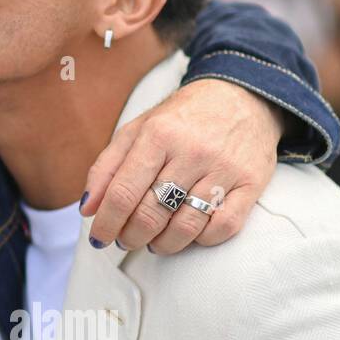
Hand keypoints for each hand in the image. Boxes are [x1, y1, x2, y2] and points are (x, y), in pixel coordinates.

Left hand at [81, 79, 282, 254]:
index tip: (99, 238)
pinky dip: (201, 240)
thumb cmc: (181, 118)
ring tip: (152, 241)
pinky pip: (223, 227)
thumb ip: (107, 167)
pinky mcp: (251, 183)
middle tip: (125, 240)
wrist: (241, 95)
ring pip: (186, 226)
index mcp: (158, 135)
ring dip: (162, 244)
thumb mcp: (137, 130)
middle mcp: (192, 152)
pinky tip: (188, 234)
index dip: (107, 222)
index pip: (124, 192)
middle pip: (151, 214)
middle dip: (130, 236)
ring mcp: (224, 169)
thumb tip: (87, 209)